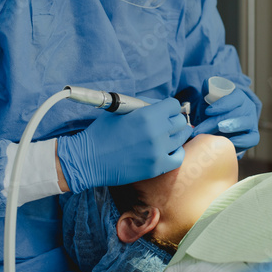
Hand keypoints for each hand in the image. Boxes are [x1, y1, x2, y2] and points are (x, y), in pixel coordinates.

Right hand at [56, 98, 190, 192]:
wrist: (90, 160)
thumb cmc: (103, 132)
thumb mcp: (121, 109)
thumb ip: (144, 104)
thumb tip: (162, 105)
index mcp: (147, 115)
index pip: (173, 105)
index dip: (168, 106)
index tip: (163, 111)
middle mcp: (157, 132)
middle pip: (180, 121)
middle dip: (172, 120)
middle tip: (164, 124)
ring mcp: (159, 151)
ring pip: (181, 138)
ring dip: (174, 135)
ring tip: (163, 136)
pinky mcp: (157, 167)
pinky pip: (178, 157)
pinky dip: (175, 152)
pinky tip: (166, 149)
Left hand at [191, 83, 259, 152]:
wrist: (222, 124)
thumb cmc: (216, 111)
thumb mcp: (211, 100)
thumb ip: (208, 91)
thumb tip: (206, 83)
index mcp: (239, 96)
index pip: (234, 98)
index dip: (221, 105)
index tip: (208, 111)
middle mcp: (247, 107)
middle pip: (234, 113)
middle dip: (216, 121)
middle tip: (202, 129)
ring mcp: (251, 121)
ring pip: (245, 123)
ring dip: (232, 126)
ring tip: (219, 130)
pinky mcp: (253, 135)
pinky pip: (252, 139)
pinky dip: (242, 142)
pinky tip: (230, 143)